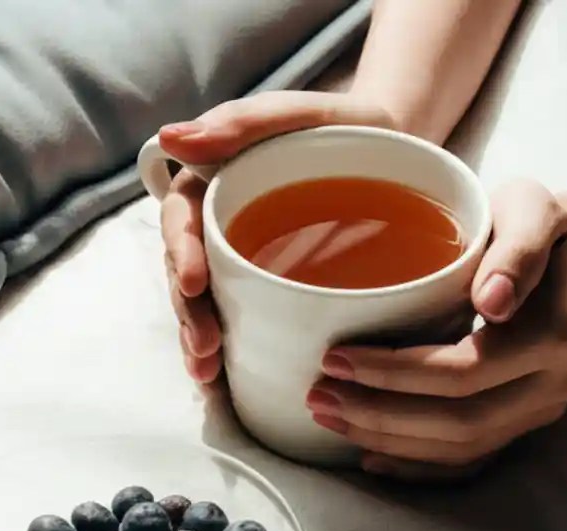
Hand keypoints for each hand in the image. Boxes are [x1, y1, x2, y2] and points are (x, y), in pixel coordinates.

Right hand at [158, 91, 396, 383]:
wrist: (397, 150)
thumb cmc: (346, 125)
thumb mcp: (301, 115)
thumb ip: (241, 122)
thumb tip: (169, 138)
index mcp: (213, 179)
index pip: (182, 219)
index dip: (181, 254)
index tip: (194, 284)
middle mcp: (219, 222)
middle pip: (187, 269)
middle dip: (188, 313)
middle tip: (204, 347)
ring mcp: (242, 256)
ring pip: (206, 300)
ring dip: (199, 338)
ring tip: (207, 374)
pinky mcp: (269, 285)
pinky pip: (241, 316)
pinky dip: (229, 348)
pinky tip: (226, 379)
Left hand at [306, 179, 566, 478]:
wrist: (564, 255)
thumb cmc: (532, 222)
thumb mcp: (531, 209)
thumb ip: (518, 249)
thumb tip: (493, 301)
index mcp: (556, 332)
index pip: (464, 370)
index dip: (395, 373)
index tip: (336, 356)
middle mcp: (555, 383)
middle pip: (459, 422)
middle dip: (380, 415)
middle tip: (318, 395)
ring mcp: (540, 410)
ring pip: (460, 447)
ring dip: (388, 440)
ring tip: (329, 416)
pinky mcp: (522, 424)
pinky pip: (469, 462)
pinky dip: (417, 464)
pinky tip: (370, 454)